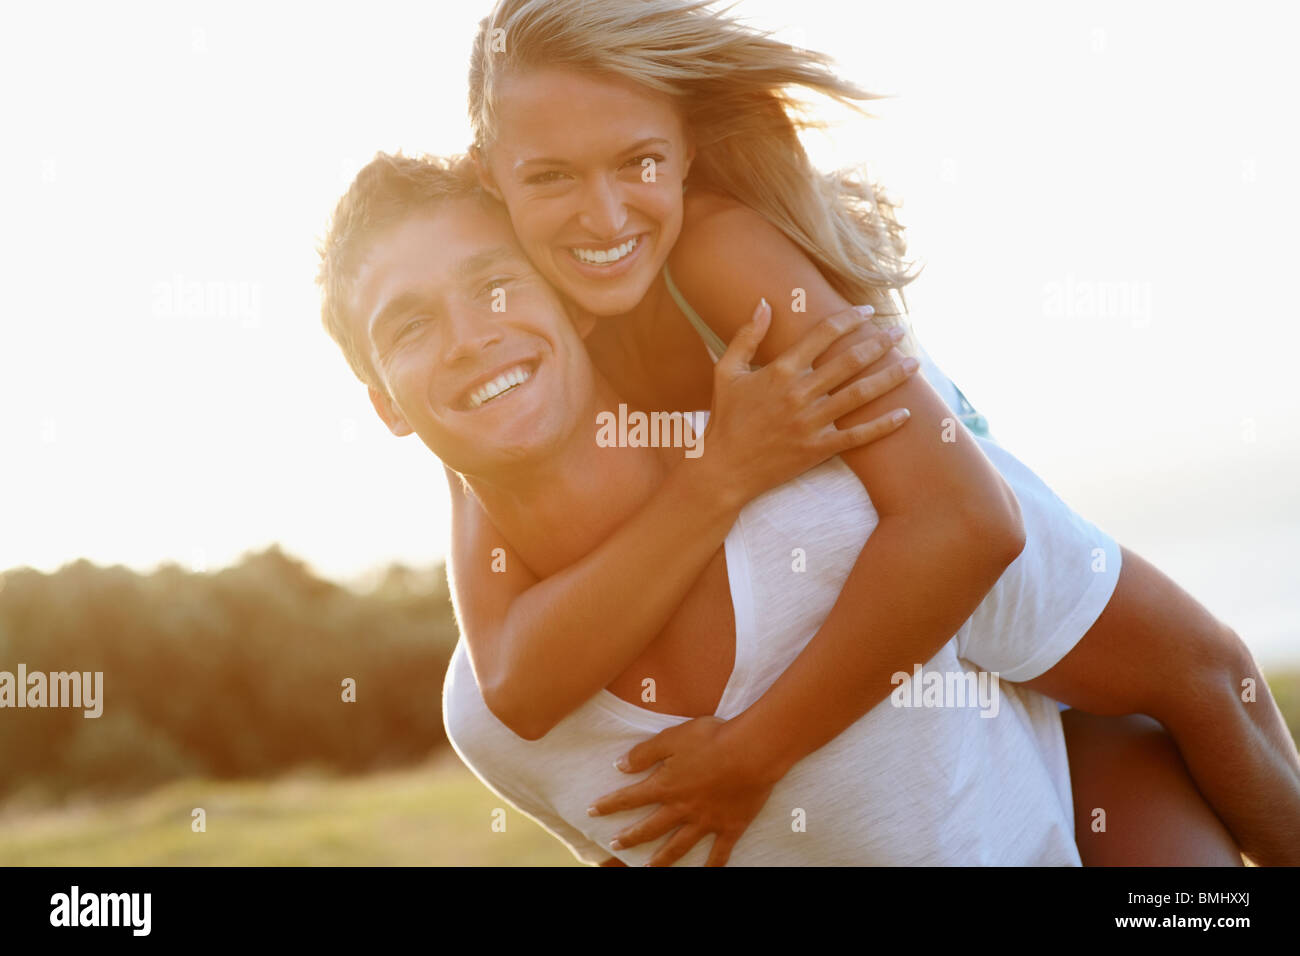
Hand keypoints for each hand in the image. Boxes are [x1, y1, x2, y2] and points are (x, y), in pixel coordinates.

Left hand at [587, 716, 777, 865]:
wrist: (751, 752)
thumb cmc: (712, 739)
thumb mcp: (672, 737)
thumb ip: (644, 753)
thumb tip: (619, 765)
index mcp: (666, 785)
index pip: (630, 798)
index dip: (609, 805)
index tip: (592, 811)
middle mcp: (682, 809)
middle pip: (650, 828)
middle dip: (630, 838)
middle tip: (615, 846)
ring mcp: (706, 821)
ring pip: (678, 846)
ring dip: (661, 859)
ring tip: (648, 869)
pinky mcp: (729, 827)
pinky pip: (719, 852)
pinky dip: (712, 865)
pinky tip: (705, 873)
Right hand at [700, 300, 917, 505]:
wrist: (723, 469)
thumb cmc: (724, 419)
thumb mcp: (726, 372)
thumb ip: (746, 336)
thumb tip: (764, 304)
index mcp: (780, 371)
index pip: (822, 335)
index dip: (848, 320)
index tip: (867, 312)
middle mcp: (799, 394)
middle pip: (849, 361)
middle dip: (879, 343)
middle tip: (901, 331)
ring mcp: (811, 423)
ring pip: (860, 395)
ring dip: (890, 377)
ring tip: (914, 364)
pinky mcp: (818, 449)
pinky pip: (858, 436)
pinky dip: (883, 425)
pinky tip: (905, 414)